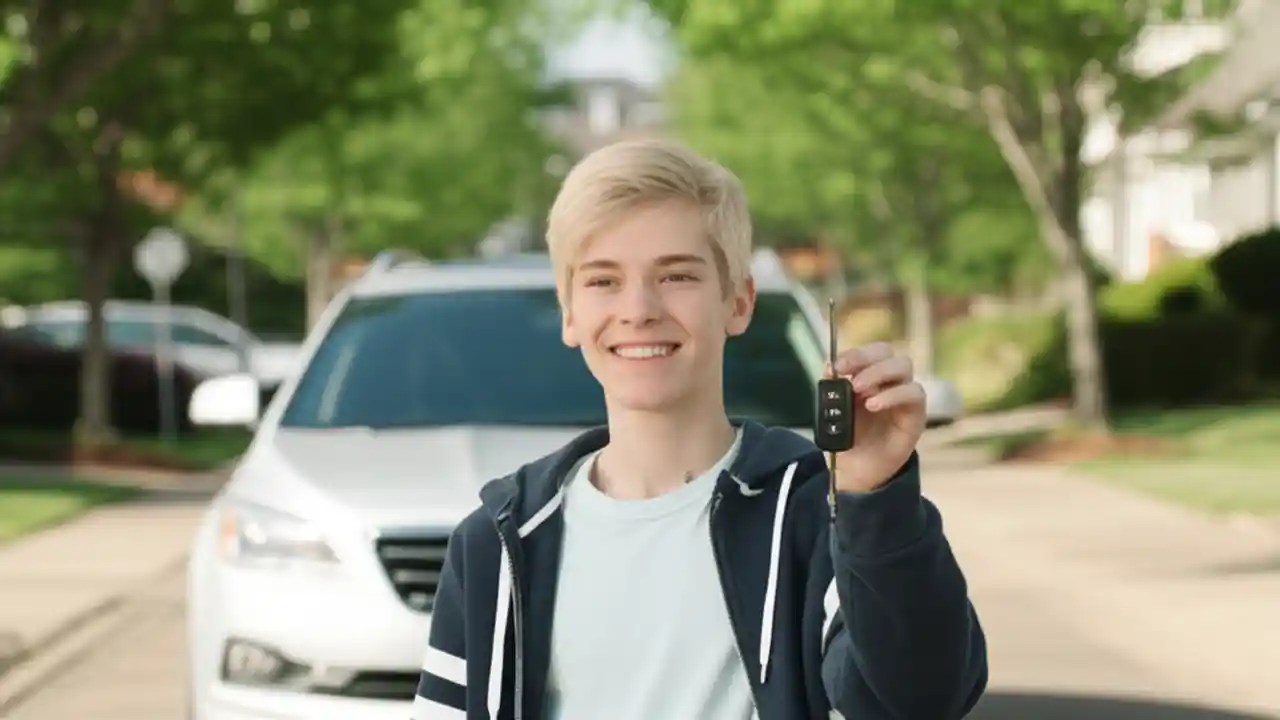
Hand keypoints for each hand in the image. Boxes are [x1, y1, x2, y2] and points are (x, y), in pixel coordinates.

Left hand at [825, 342, 925, 491]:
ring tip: (859, 390)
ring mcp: (903, 395)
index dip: (854, 354)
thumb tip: (829, 366)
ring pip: (902, 366)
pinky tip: (873, 405)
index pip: (868, 352)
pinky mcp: (915, 413)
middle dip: (865, 358)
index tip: (837, 366)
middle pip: (886, 352)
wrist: (856, 471)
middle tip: (848, 376)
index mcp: (868, 375)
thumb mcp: (832, 413)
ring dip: (878, 373)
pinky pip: (914, 393)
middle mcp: (888, 380)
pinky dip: (892, 395)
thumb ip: (832, 389)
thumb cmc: (847, 438)